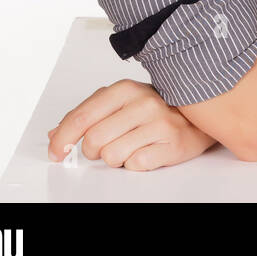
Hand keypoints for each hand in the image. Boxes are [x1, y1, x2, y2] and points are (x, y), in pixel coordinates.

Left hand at [47, 79, 217, 170]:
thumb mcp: (121, 104)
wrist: (201, 117)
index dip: (62, 139)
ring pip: (112, 156)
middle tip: (103, 148)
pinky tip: (147, 151)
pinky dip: (136, 164)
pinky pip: (135, 166)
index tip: (55, 152)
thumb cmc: (158, 110)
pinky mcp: (171, 144)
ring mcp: (159, 123)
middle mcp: (142, 102)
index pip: (81, 117)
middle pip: (94, 141)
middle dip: (93, 152)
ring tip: (131, 146)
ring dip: (116, 158)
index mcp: (125, 89)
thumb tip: (55, 134)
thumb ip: (88, 115)